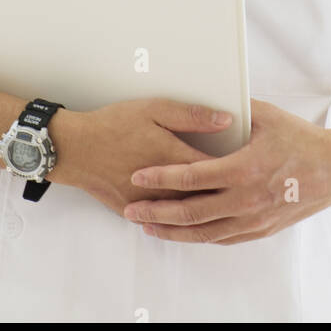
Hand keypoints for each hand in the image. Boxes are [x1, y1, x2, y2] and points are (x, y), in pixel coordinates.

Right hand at [51, 98, 234, 217]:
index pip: (217, 170)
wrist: (76, 149)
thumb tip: (226, 120)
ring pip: (188, 215)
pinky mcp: (136, 212)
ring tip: (228, 203)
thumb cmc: (115, 125)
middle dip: (228, 193)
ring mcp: (150, 204)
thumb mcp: (155, 109)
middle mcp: (165, 188)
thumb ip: (192, 115)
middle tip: (248, 187)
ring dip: (208, 210)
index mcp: (174, 159)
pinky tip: (196, 214)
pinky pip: (166, 221)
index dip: (238, 167)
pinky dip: (183, 219)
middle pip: (206, 197)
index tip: (254, 164)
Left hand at [122, 97, 330, 244]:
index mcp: (243, 169)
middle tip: (131, 210)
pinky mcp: (261, 229)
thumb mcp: (266, 116)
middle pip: (190, 211)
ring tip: (149, 227)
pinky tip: (184, 232)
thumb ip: (233, 110)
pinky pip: (222, 238)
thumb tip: (206, 99)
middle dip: (156, 212)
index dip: (160, 178)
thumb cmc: (301, 139)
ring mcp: (253, 218)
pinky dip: (199, 236)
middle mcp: (246, 199)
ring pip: (203, 232)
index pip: (190, 177)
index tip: (138, 176)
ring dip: (173, 231)